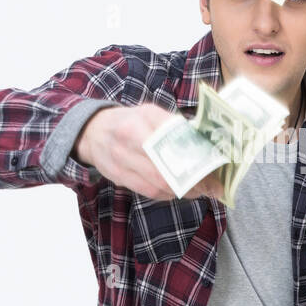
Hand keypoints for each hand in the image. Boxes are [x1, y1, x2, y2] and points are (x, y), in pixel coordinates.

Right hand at [74, 104, 225, 201]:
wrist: (91, 131)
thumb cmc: (127, 120)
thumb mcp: (149, 112)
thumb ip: (172, 124)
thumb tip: (200, 141)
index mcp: (137, 124)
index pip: (170, 145)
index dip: (193, 160)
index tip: (213, 168)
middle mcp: (127, 145)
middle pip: (165, 171)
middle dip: (192, 181)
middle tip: (211, 185)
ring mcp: (121, 164)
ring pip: (157, 185)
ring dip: (182, 191)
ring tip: (201, 190)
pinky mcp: (119, 179)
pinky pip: (148, 192)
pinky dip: (167, 194)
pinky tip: (179, 191)